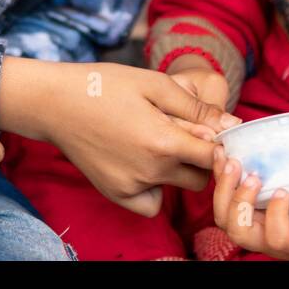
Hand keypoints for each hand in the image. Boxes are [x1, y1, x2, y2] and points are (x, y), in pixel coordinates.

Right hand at [22, 60, 241, 217]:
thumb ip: (196, 109)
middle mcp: (150, 171)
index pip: (215, 157)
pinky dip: (155, 190)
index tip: (215, 132)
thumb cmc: (105, 85)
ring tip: (157, 143)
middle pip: (200, 177)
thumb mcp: (155, 84)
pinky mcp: (116, 194)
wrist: (55, 103)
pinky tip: (144, 165)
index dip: (222, 144)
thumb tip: (233, 126)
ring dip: (178, 172)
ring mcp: (131, 186)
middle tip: (182, 134)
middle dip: (200, 158)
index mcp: (164, 141)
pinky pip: (151, 204)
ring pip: (176, 189)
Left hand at [211, 146, 288, 259]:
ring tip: (230, 159)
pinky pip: (225, 199)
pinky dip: (220, 177)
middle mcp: (267, 238)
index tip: (284, 191)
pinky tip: (223, 153)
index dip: (275, 215)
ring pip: (224, 217)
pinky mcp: (246, 211)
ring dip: (223, 188)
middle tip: (249, 173)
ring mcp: (254, 226)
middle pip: (239, 230)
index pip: (276, 237)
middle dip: (237, 201)